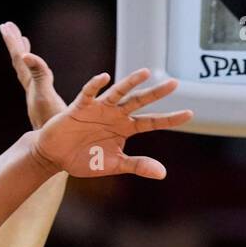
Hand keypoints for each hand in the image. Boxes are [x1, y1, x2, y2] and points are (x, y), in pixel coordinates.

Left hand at [0, 22, 66, 130]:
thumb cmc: (53, 125)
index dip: (13, 43)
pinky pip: (38, 81)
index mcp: (32, 85)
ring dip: (24, 55)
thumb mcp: (46, 94)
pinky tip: (40, 72)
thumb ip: (38, 74)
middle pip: (19, 62)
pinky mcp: (46, 105)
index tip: (6, 26)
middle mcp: (32, 90)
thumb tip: (23, 56)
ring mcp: (38, 97)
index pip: (19, 60)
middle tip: (8, 26)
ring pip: (27, 71)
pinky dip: (38, 69)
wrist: (55, 151)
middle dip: (15, 44)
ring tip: (23, 42)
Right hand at [31, 69, 191, 179]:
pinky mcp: (80, 107)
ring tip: (146, 73)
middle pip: (140, 102)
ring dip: (131, 82)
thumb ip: (137, 166)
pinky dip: (96, 86)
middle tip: (175, 83)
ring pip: (118, 93)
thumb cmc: (84, 159)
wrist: (56, 157)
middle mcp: (115, 115)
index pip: (152, 122)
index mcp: (125, 129)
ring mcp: (99, 109)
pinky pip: (89, 93)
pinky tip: (105, 78)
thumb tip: (163, 173)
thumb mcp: (114, 165)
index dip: (170, 119)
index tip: (190, 113)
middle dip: (156, 93)